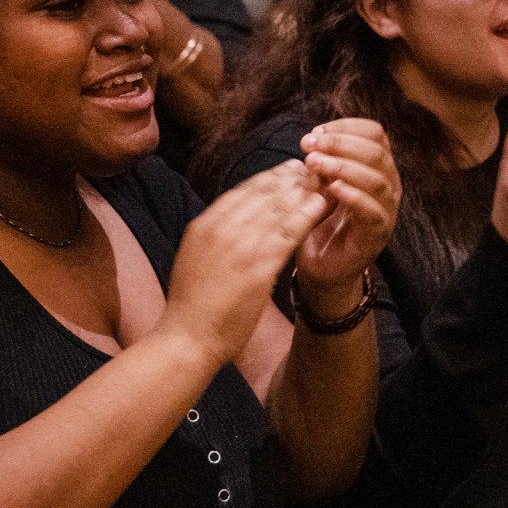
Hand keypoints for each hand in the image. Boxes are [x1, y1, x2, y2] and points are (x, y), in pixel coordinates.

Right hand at [157, 160, 327, 367]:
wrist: (187, 338)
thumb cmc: (192, 305)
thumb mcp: (196, 257)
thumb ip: (216, 235)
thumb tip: (237, 220)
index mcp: (203, 225)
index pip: (241, 191)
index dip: (268, 178)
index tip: (286, 170)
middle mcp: (220, 229)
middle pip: (262, 194)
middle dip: (288, 179)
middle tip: (310, 169)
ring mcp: (239, 246)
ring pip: (277, 209)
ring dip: (301, 193)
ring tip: (320, 183)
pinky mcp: (258, 267)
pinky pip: (288, 234)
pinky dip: (306, 217)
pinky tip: (320, 207)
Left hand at [293, 118, 401, 307]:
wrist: (322, 263)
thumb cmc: (322, 219)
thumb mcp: (320, 182)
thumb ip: (322, 162)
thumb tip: (313, 141)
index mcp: (378, 167)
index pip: (374, 133)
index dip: (346, 127)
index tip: (315, 132)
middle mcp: (388, 184)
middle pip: (376, 152)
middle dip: (340, 143)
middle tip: (310, 145)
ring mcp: (387, 209)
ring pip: (377, 179)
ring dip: (343, 167)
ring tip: (314, 164)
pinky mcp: (378, 234)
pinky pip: (373, 211)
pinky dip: (353, 196)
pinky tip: (331, 188)